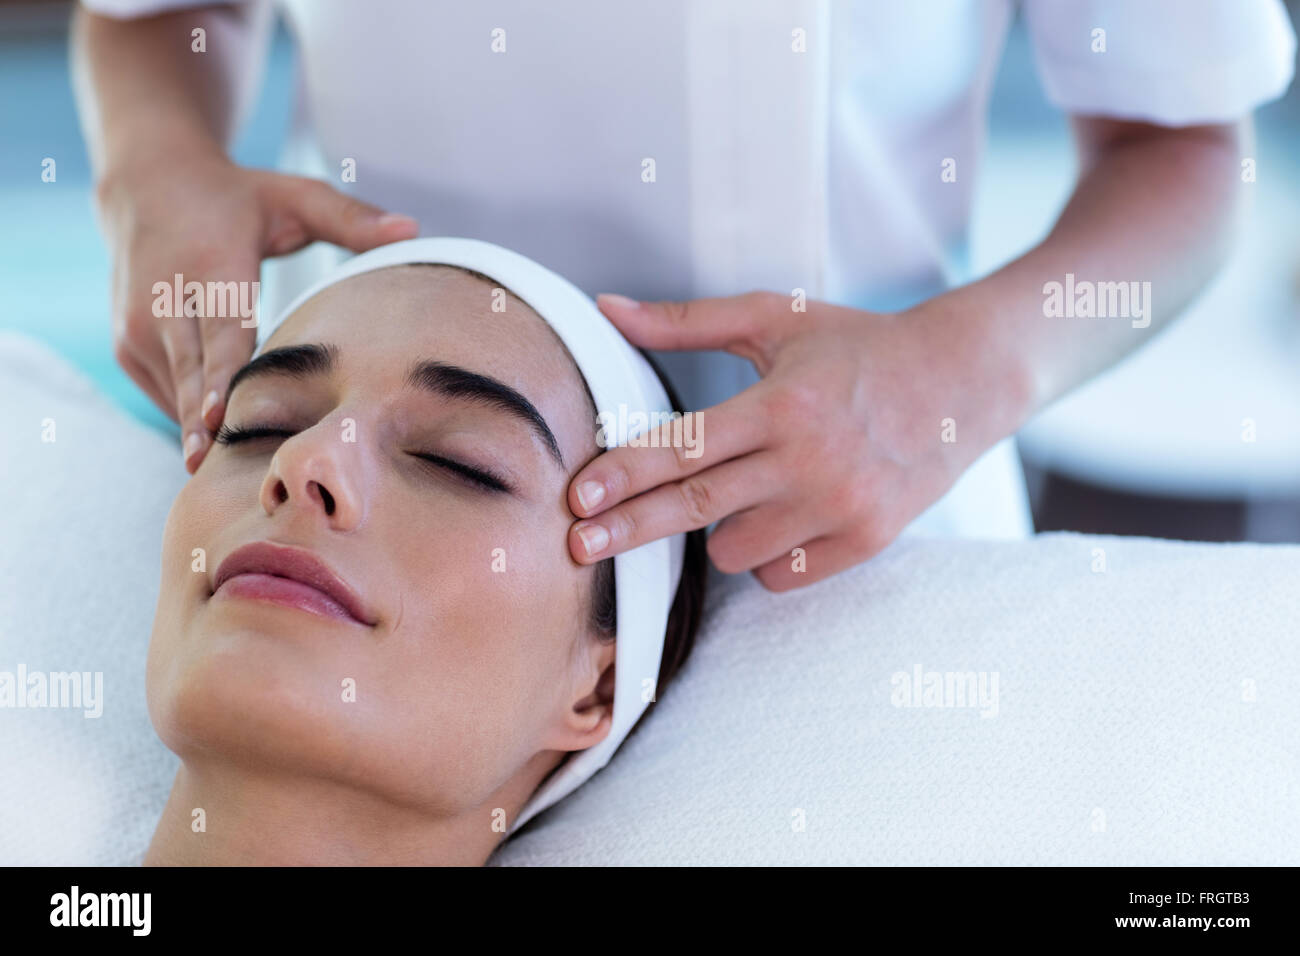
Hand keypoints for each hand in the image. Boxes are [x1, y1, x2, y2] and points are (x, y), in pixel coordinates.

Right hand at [94, 147, 418, 471]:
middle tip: (208, 470)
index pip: (219, 331)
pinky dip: (189, 417)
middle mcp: (162, 299)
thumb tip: (413, 228)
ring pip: (175, 390)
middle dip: (198, 422)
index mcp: (209, 267)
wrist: (148, 182)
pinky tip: (217, 449)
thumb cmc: (239, 197)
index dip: (216, 377)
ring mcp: (136, 326)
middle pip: (189, 371)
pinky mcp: (127, 346)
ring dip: (197, 429)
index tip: (216, 419)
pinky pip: (165, 392)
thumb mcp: (294, 197)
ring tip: (220, 475)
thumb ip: (350, 219)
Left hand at [565, 291, 1022, 589]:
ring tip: (747, 489)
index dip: (625, 475)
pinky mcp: (865, 541)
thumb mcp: (775, 319)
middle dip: (628, 529)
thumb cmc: (857, 345)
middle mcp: (810, 461)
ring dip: (717, 530)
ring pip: (734, 552)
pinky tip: (783, 515)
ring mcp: (840, 507)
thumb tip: (606, 307)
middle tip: (575, 546)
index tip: (577, 498)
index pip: (686, 448)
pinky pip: (779, 575)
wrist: (961, 381)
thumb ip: (686, 322)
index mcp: (782, 404)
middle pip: (696, 507)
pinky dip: (765, 553)